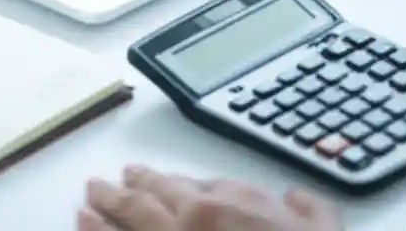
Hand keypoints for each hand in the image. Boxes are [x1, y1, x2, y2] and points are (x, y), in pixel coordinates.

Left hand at [79, 165, 341, 230]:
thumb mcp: (325, 230)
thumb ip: (308, 209)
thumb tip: (298, 198)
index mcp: (232, 204)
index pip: (195, 185)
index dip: (173, 183)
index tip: (159, 180)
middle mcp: (193, 218)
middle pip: (152, 194)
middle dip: (131, 185)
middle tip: (113, 180)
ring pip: (127, 216)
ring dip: (104, 206)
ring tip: (88, 200)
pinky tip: (81, 222)